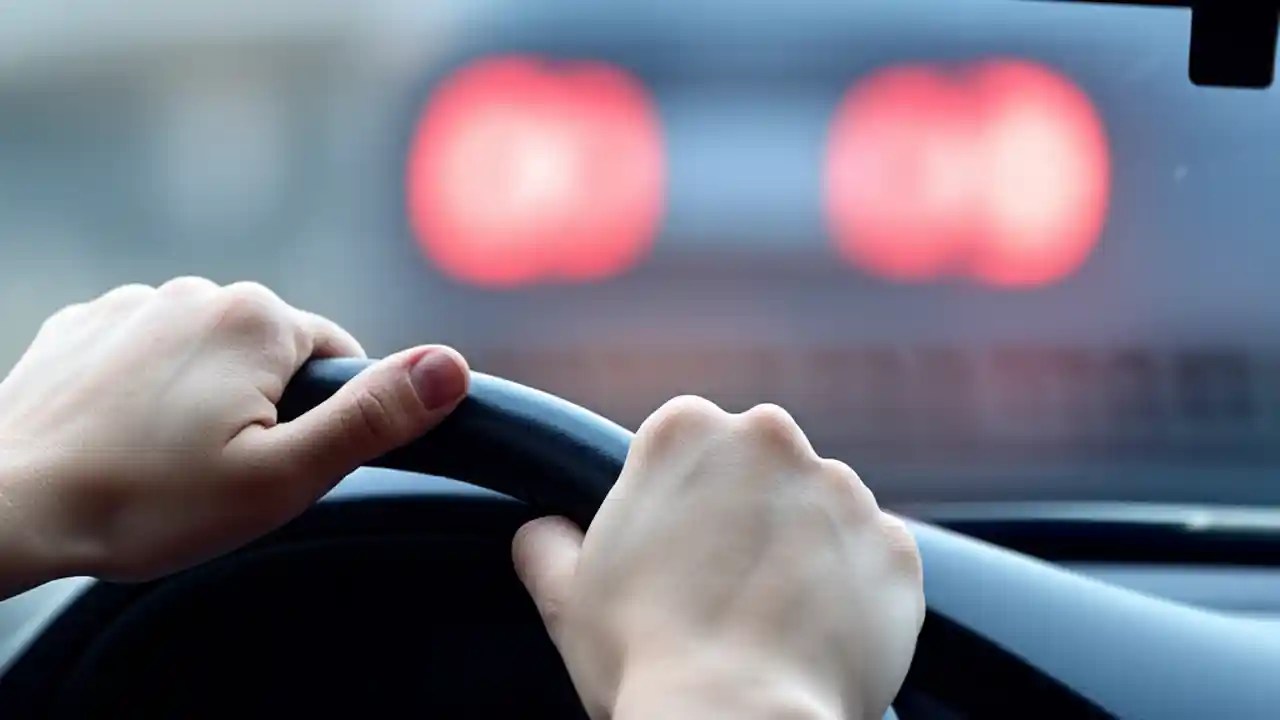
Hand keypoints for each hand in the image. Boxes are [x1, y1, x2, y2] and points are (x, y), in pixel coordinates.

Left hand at [0, 278, 467, 595]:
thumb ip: (372, 418)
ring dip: (208, 398)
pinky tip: (126, 438)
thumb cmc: (145, 500)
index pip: (340, 360)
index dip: (324, 420)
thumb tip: (450, 366)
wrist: (4, 505)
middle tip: (224, 474)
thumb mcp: (281, 476)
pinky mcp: (86, 325)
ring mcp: (135, 303)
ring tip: (167, 462)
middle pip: (275, 354)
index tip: (280, 464)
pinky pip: (151, 352)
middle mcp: (200, 289)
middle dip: (265, 408)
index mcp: (259, 318)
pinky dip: (151, 390)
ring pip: (211, 353)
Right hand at [512, 397, 923, 719]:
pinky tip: (818, 634)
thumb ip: (549, 546)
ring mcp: (843, 492)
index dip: (679, 503)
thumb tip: (542, 533)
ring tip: (772, 618)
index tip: (677, 551)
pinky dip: (854, 588)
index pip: (686, 445)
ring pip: (820, 509)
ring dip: (802, 548)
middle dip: (746, 514)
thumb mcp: (569, 597)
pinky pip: (873, 558)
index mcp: (686, 430)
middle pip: (759, 468)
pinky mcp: (895, 548)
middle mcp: (772, 439)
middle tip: (721, 587)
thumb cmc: (644, 656)